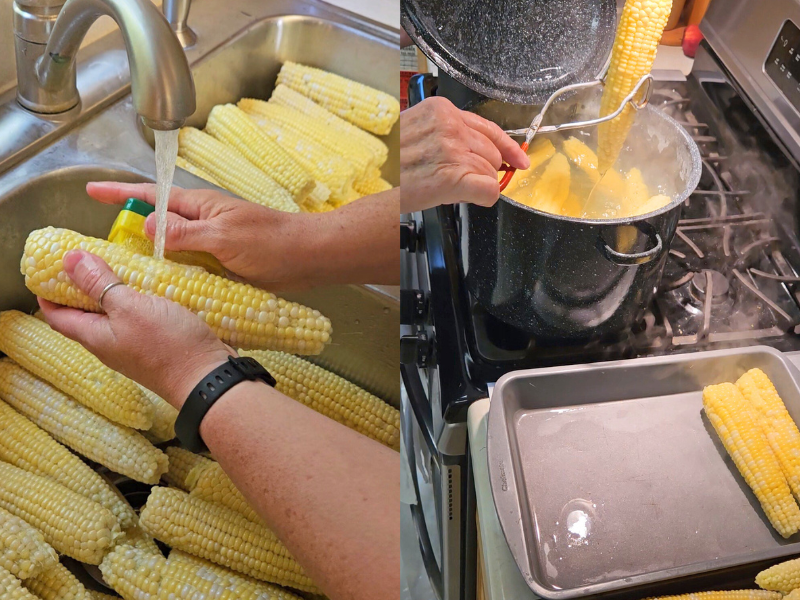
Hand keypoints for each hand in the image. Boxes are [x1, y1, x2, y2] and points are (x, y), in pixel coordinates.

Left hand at [38, 250, 232, 408]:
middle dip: (82, 287)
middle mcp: (111, 344)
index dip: (47, 294)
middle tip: (87, 258)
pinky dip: (139, 299)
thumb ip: (100, 284)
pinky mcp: (158, 343)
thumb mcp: (130, 307)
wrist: (207, 377)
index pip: (58, 316)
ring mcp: (136, 345)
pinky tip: (152, 285)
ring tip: (120, 264)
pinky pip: (140, 318)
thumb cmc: (167, 345)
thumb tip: (69, 260)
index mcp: (95, 336)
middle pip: (86, 314)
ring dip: (113, 291)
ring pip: (115, 315)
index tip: (47, 269)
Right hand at [86, 182, 321, 290]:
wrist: (307, 260)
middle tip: (100, 247)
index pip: (153, 196)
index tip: (92, 191)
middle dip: (128, 230)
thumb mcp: (224, 236)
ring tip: (122, 272)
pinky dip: (172, 276)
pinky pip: (187, 268)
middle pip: (157, 224)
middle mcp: (201, 224)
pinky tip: (160, 290)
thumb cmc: (271, 243)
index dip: (121, 194)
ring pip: (170, 249)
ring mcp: (211, 245)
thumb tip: (146, 226)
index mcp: (200, 207)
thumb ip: (185, 233)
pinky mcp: (220, 266)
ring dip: (149, 258)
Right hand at [399, 96, 528, 211]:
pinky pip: (488, 189)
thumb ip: (447, 132)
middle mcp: (449, 127)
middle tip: (464, 179)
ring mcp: (452, 151)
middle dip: (484, 169)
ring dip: (477, 184)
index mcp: (441, 110)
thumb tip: (475, 149)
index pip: (487, 127)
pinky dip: (485, 197)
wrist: (372, 183)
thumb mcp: (416, 131)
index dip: (508, 145)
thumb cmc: (390, 162)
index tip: (518, 157)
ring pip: (491, 172)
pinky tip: (470, 197)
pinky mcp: (453, 178)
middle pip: (492, 152)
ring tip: (451, 187)